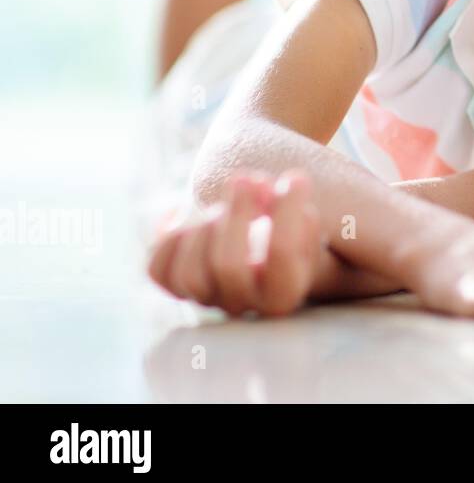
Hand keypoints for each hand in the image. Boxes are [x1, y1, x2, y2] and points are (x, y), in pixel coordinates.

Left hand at [148, 171, 327, 316]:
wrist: (265, 255)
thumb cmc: (291, 232)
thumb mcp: (305, 221)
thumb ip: (294, 206)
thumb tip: (260, 189)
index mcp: (285, 292)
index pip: (283, 255)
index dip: (287, 211)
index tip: (295, 178)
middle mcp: (244, 304)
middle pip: (229, 267)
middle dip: (236, 214)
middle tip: (246, 178)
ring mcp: (207, 299)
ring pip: (190, 275)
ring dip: (204, 228)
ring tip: (221, 206)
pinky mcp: (178, 288)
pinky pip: (158, 271)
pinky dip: (168, 238)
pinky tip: (186, 215)